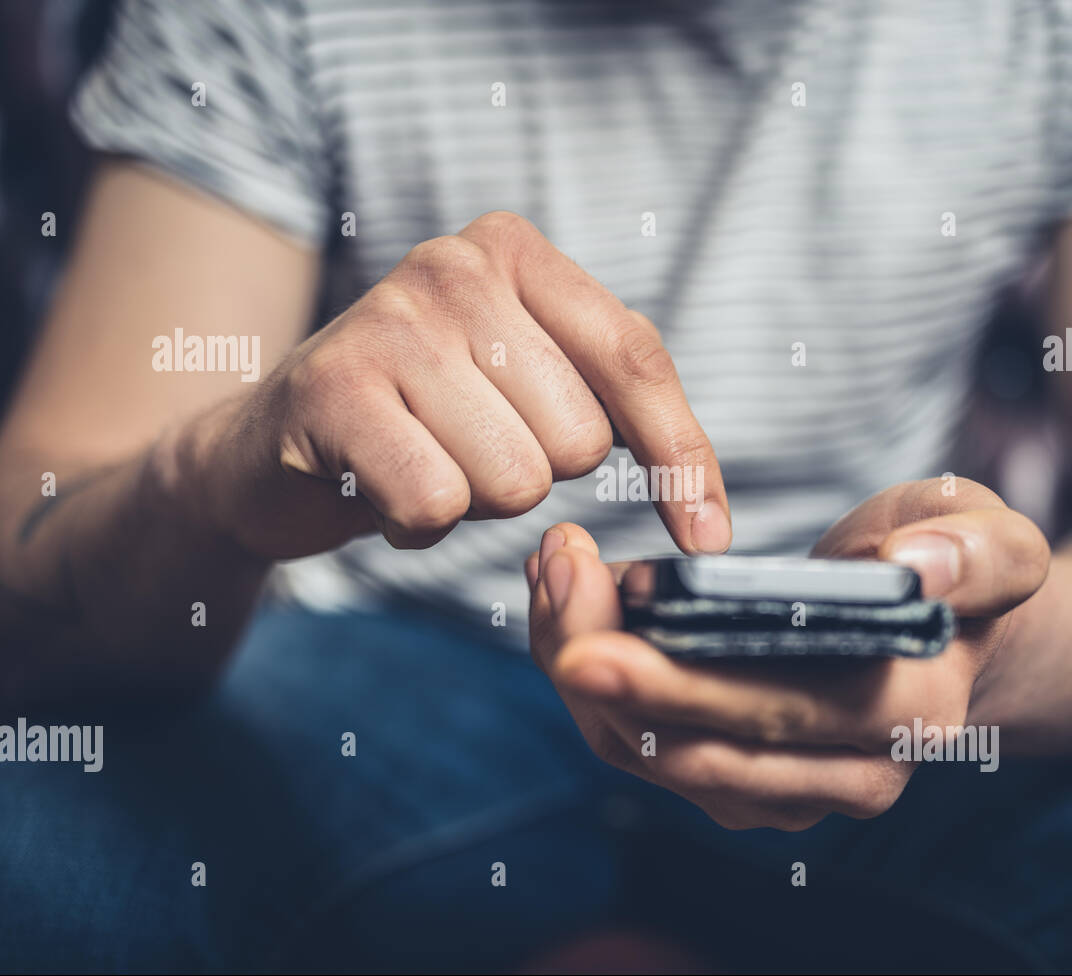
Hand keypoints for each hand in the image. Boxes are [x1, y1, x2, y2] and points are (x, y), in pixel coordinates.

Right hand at [173, 211, 730, 558]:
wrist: (273, 447)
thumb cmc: (427, 424)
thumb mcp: (529, 389)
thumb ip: (617, 407)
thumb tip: (710, 522)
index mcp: (516, 252)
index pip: (635, 358)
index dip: (681, 457)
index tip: (706, 538)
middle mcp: (454, 266)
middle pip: (579, 437)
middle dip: (536, 473)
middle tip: (466, 448)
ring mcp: (387, 320)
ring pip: (516, 480)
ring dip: (475, 502)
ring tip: (423, 461)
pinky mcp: (331, 388)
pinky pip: (437, 504)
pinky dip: (415, 524)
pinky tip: (379, 487)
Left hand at [528, 478, 1048, 830]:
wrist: (948, 633)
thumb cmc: (960, 571)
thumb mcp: (999, 538)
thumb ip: (978, 554)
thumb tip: (912, 572)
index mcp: (908, 716)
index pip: (775, 716)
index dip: (676, 683)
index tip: (596, 630)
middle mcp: (842, 776)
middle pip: (688, 745)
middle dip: (598, 661)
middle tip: (552, 569)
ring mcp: (780, 789)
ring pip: (644, 751)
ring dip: (579, 661)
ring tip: (554, 565)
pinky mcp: (731, 778)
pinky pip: (636, 740)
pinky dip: (588, 671)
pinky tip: (569, 596)